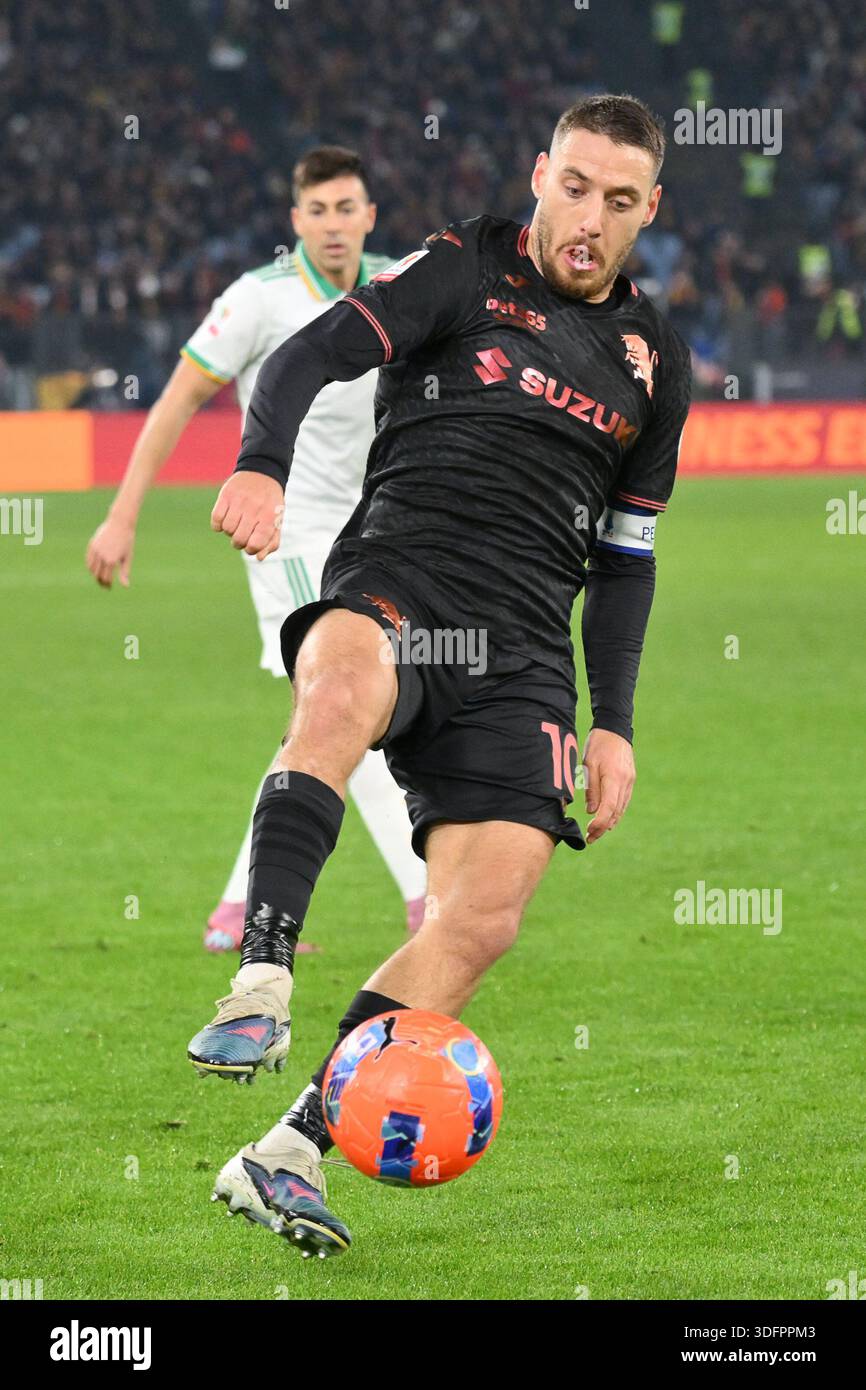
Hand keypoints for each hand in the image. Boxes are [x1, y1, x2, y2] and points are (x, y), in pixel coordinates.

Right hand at [86, 515, 135, 587]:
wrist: (120, 523)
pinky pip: (88, 559)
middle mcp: (102, 556)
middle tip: (104, 585)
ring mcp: (95, 550)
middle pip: (97, 575)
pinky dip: (90, 565)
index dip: (107, 584)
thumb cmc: (127, 541)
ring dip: (94, 574)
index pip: (106, 578)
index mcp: (111, 561)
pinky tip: (95, 568)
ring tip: (99, 577)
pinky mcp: (92, 545)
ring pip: (91, 568)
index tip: (109, 587)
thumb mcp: (127, 557)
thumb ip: (125, 572)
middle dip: (100, 581)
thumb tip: (126, 586)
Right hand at [210, 472, 283, 558]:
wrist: (263, 473)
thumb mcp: (277, 521)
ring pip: (227, 529)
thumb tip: (259, 558)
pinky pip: (216, 518)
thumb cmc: (270, 503)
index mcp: (269, 518)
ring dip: (229, 532)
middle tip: (241, 536)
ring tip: (235, 525)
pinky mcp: (226, 495)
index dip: (250, 549)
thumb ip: (271, 542)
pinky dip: (217, 525)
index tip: (250, 544)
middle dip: (238, 543)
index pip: (255, 544)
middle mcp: (254, 509)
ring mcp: (240, 501)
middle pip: (239, 539)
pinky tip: (224, 520)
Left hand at [583, 728, 634, 843]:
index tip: (590, 832)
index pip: (608, 808)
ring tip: (597, 832)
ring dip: (610, 822)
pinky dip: (616, 811)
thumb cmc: (598, 744)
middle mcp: (625, 782)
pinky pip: (624, 800)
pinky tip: (608, 818)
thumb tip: (592, 811)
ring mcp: (630, 782)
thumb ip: (592, 789)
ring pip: (621, 808)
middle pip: (616, 812)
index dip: (599, 824)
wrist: (615, 729)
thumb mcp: (588, 765)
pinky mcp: (630, 780)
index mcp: (614, 778)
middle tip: (591, 838)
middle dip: (603, 828)